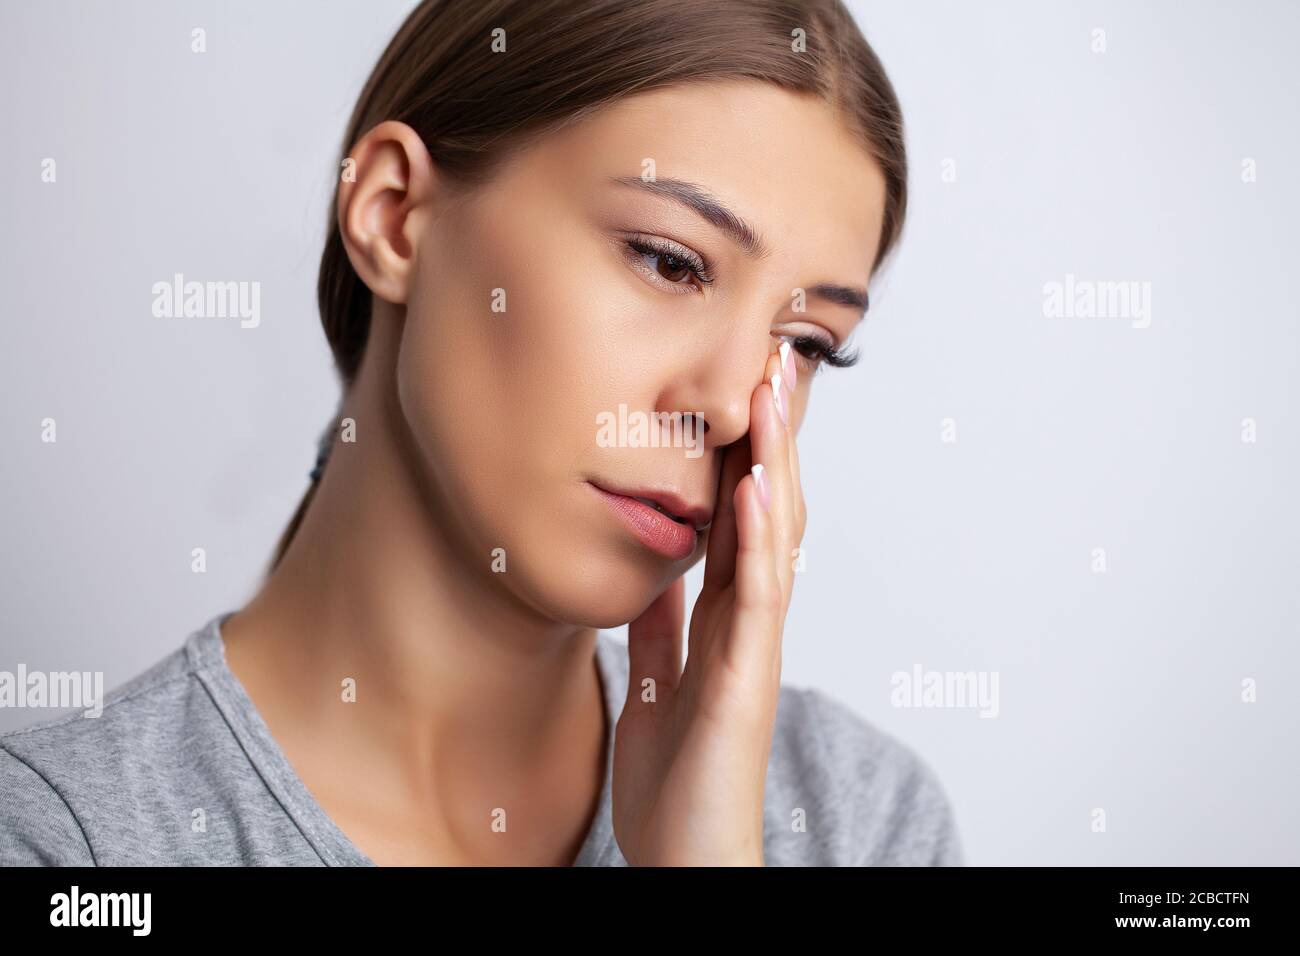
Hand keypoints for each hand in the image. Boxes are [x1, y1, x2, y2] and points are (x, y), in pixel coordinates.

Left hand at [612, 344, 805, 865]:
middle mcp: (750, 622)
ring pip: (773, 539)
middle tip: (779, 359)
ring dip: (775, 463)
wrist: (686, 859)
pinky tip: (752, 488)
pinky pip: (756, 599)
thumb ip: (663, 627)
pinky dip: (754, 541)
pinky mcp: (747, 681)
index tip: (747, 384)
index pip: (741, 516)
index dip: (748, 450)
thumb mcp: (655, 682)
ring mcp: (754, 648)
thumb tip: (656, 574)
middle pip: (768, 509)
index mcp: (725, 618)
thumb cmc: (676, 779)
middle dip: (774, 434)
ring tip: (774, 392)